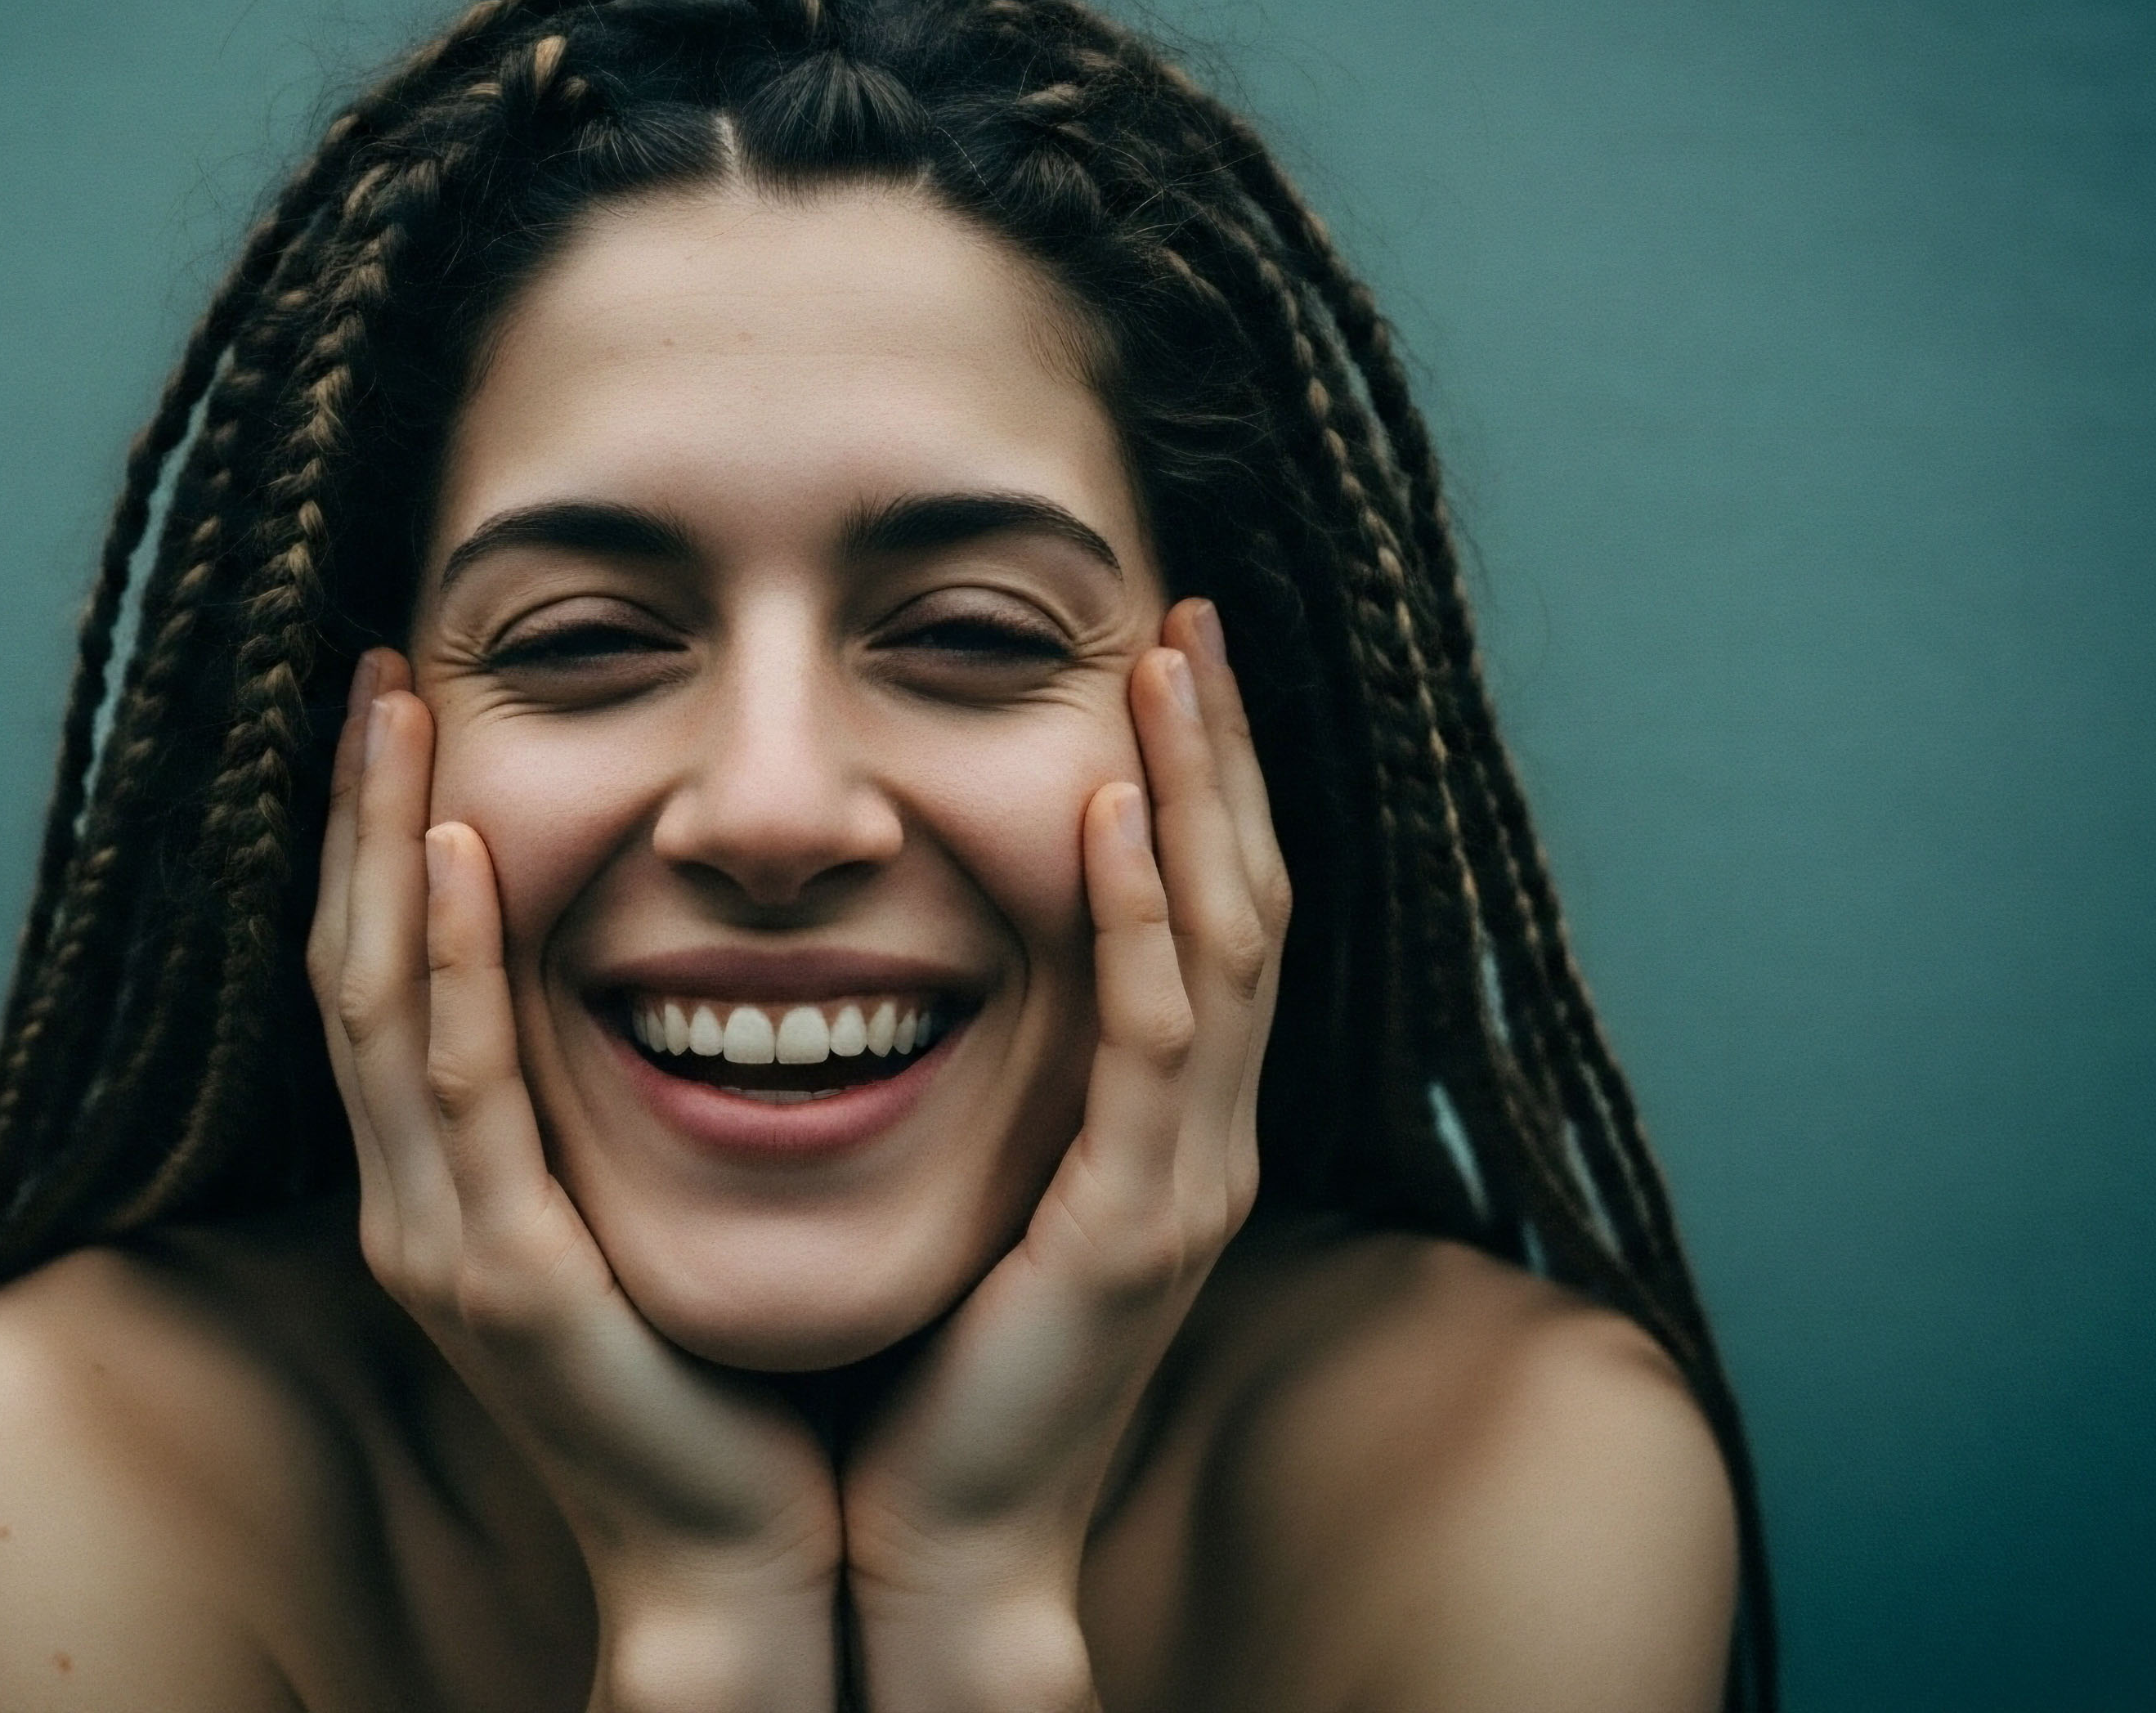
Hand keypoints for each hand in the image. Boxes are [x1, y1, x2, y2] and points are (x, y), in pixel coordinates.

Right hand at [307, 651, 841, 1712]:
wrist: (738, 1561)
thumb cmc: (718, 1386)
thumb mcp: (642, 1214)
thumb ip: (615, 1112)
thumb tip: (661, 973)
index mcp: (448, 1185)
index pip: (383, 972)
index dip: (375, 836)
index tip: (404, 701)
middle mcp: (414, 1202)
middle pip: (349, 961)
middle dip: (353, 807)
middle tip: (378, 663)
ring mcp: (441, 1241)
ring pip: (375, 1003)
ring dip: (378, 843)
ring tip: (395, 708)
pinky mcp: (502, 1278)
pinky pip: (457, 1090)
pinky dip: (445, 965)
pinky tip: (454, 854)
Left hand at [840, 601, 1287, 1712]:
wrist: (935, 1545)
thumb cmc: (930, 1372)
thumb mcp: (976, 1186)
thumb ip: (987, 1082)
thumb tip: (909, 953)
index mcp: (1165, 1127)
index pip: (1206, 912)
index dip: (1200, 779)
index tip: (1159, 652)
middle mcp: (1204, 1140)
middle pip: (1246, 896)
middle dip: (1221, 748)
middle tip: (1183, 610)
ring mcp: (1187, 1182)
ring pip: (1225, 942)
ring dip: (1198, 789)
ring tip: (1164, 658)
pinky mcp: (1133, 1230)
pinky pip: (1155, 1040)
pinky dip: (1137, 916)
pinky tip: (1108, 813)